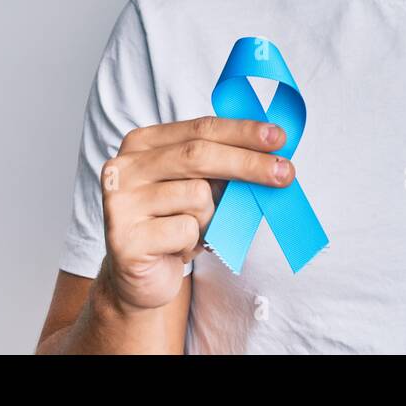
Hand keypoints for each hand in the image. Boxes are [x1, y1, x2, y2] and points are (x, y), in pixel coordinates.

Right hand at [98, 116, 294, 311]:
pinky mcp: (123, 238)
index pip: (200, 128)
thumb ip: (220, 166)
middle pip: (198, 155)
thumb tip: (272, 154)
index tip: (280, 138)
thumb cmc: (173, 222)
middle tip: (286, 173)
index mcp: (141, 142)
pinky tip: (176, 249)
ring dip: (211, 218)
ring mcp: (119, 201)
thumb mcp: (197, 186)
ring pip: (197, 196)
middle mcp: (124, 166)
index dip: (242, 132)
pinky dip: (193, 242)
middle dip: (248, 163)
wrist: (137, 277)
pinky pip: (185, 231)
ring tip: (193, 231)